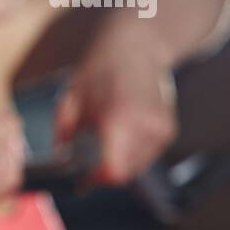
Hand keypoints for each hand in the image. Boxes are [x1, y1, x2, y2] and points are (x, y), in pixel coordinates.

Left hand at [54, 26, 178, 186]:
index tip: (81, 179)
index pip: (114, 171)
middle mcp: (146, 127)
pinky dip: (130, 155)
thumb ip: (63, 135)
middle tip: (85, 166)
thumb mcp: (70, 101)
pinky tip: (117, 139)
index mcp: (120, 120)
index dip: (96, 181)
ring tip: (100, 148)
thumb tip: (60, 162)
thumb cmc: (99, 72)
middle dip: (103, 175)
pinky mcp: (168, 130)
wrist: (135, 49)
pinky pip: (147, 156)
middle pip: (125, 174)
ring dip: (117, 165)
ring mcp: (162, 129)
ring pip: (137, 168)